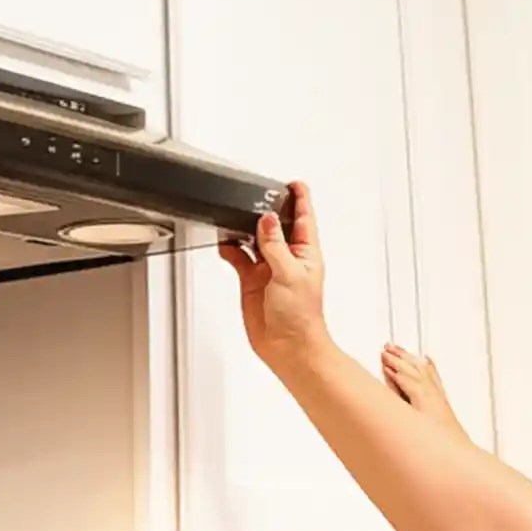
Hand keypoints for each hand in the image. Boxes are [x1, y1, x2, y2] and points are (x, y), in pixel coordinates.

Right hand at [218, 181, 330, 366]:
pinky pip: (239, 258)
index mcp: (306, 253)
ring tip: (235, 217)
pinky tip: (225, 244)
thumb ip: (275, 245)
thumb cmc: (301, 316)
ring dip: (245, 229)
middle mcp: (287, 258)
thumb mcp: (289, 273)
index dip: (300, 199)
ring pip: (254, 239)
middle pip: (276, 226)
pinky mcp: (252, 280)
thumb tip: (267, 220)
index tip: (294, 183)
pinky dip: (230, 249)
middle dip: (267, 209)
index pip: (304, 218)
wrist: (289, 347)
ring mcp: (269, 269)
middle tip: (256, 195)